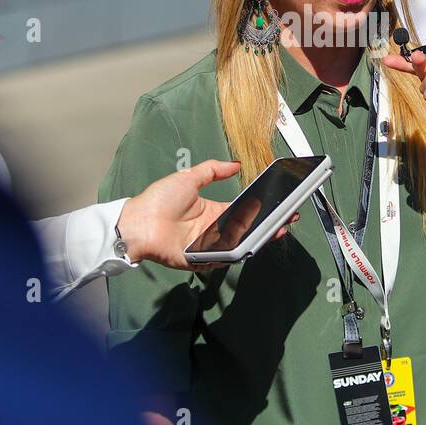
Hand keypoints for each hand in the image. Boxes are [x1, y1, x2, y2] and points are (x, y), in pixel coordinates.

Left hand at [120, 160, 295, 270]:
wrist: (138, 221)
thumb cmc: (160, 199)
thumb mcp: (190, 178)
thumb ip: (213, 170)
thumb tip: (236, 165)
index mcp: (213, 212)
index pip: (244, 212)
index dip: (261, 209)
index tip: (278, 203)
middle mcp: (214, 230)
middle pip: (247, 229)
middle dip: (268, 225)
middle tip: (287, 219)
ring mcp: (209, 246)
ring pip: (240, 244)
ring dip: (259, 238)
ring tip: (277, 230)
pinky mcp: (202, 259)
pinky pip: (224, 257)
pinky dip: (239, 252)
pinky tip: (254, 243)